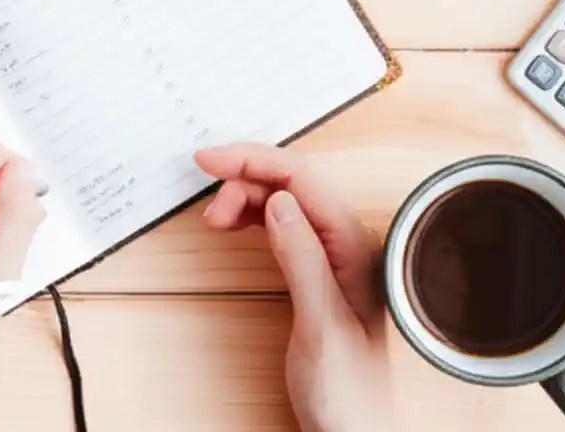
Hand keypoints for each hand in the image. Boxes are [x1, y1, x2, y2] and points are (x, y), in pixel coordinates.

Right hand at [195, 144, 394, 431]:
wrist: (356, 429)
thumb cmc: (347, 390)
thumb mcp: (319, 325)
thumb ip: (301, 259)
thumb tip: (278, 202)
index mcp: (352, 246)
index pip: (300, 179)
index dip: (252, 161)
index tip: (208, 160)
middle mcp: (346, 242)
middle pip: (290, 183)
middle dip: (243, 181)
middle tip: (208, 212)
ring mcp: (332, 254)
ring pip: (284, 201)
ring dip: (244, 199)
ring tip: (215, 222)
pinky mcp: (317, 269)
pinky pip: (283, 224)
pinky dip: (252, 217)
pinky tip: (234, 225)